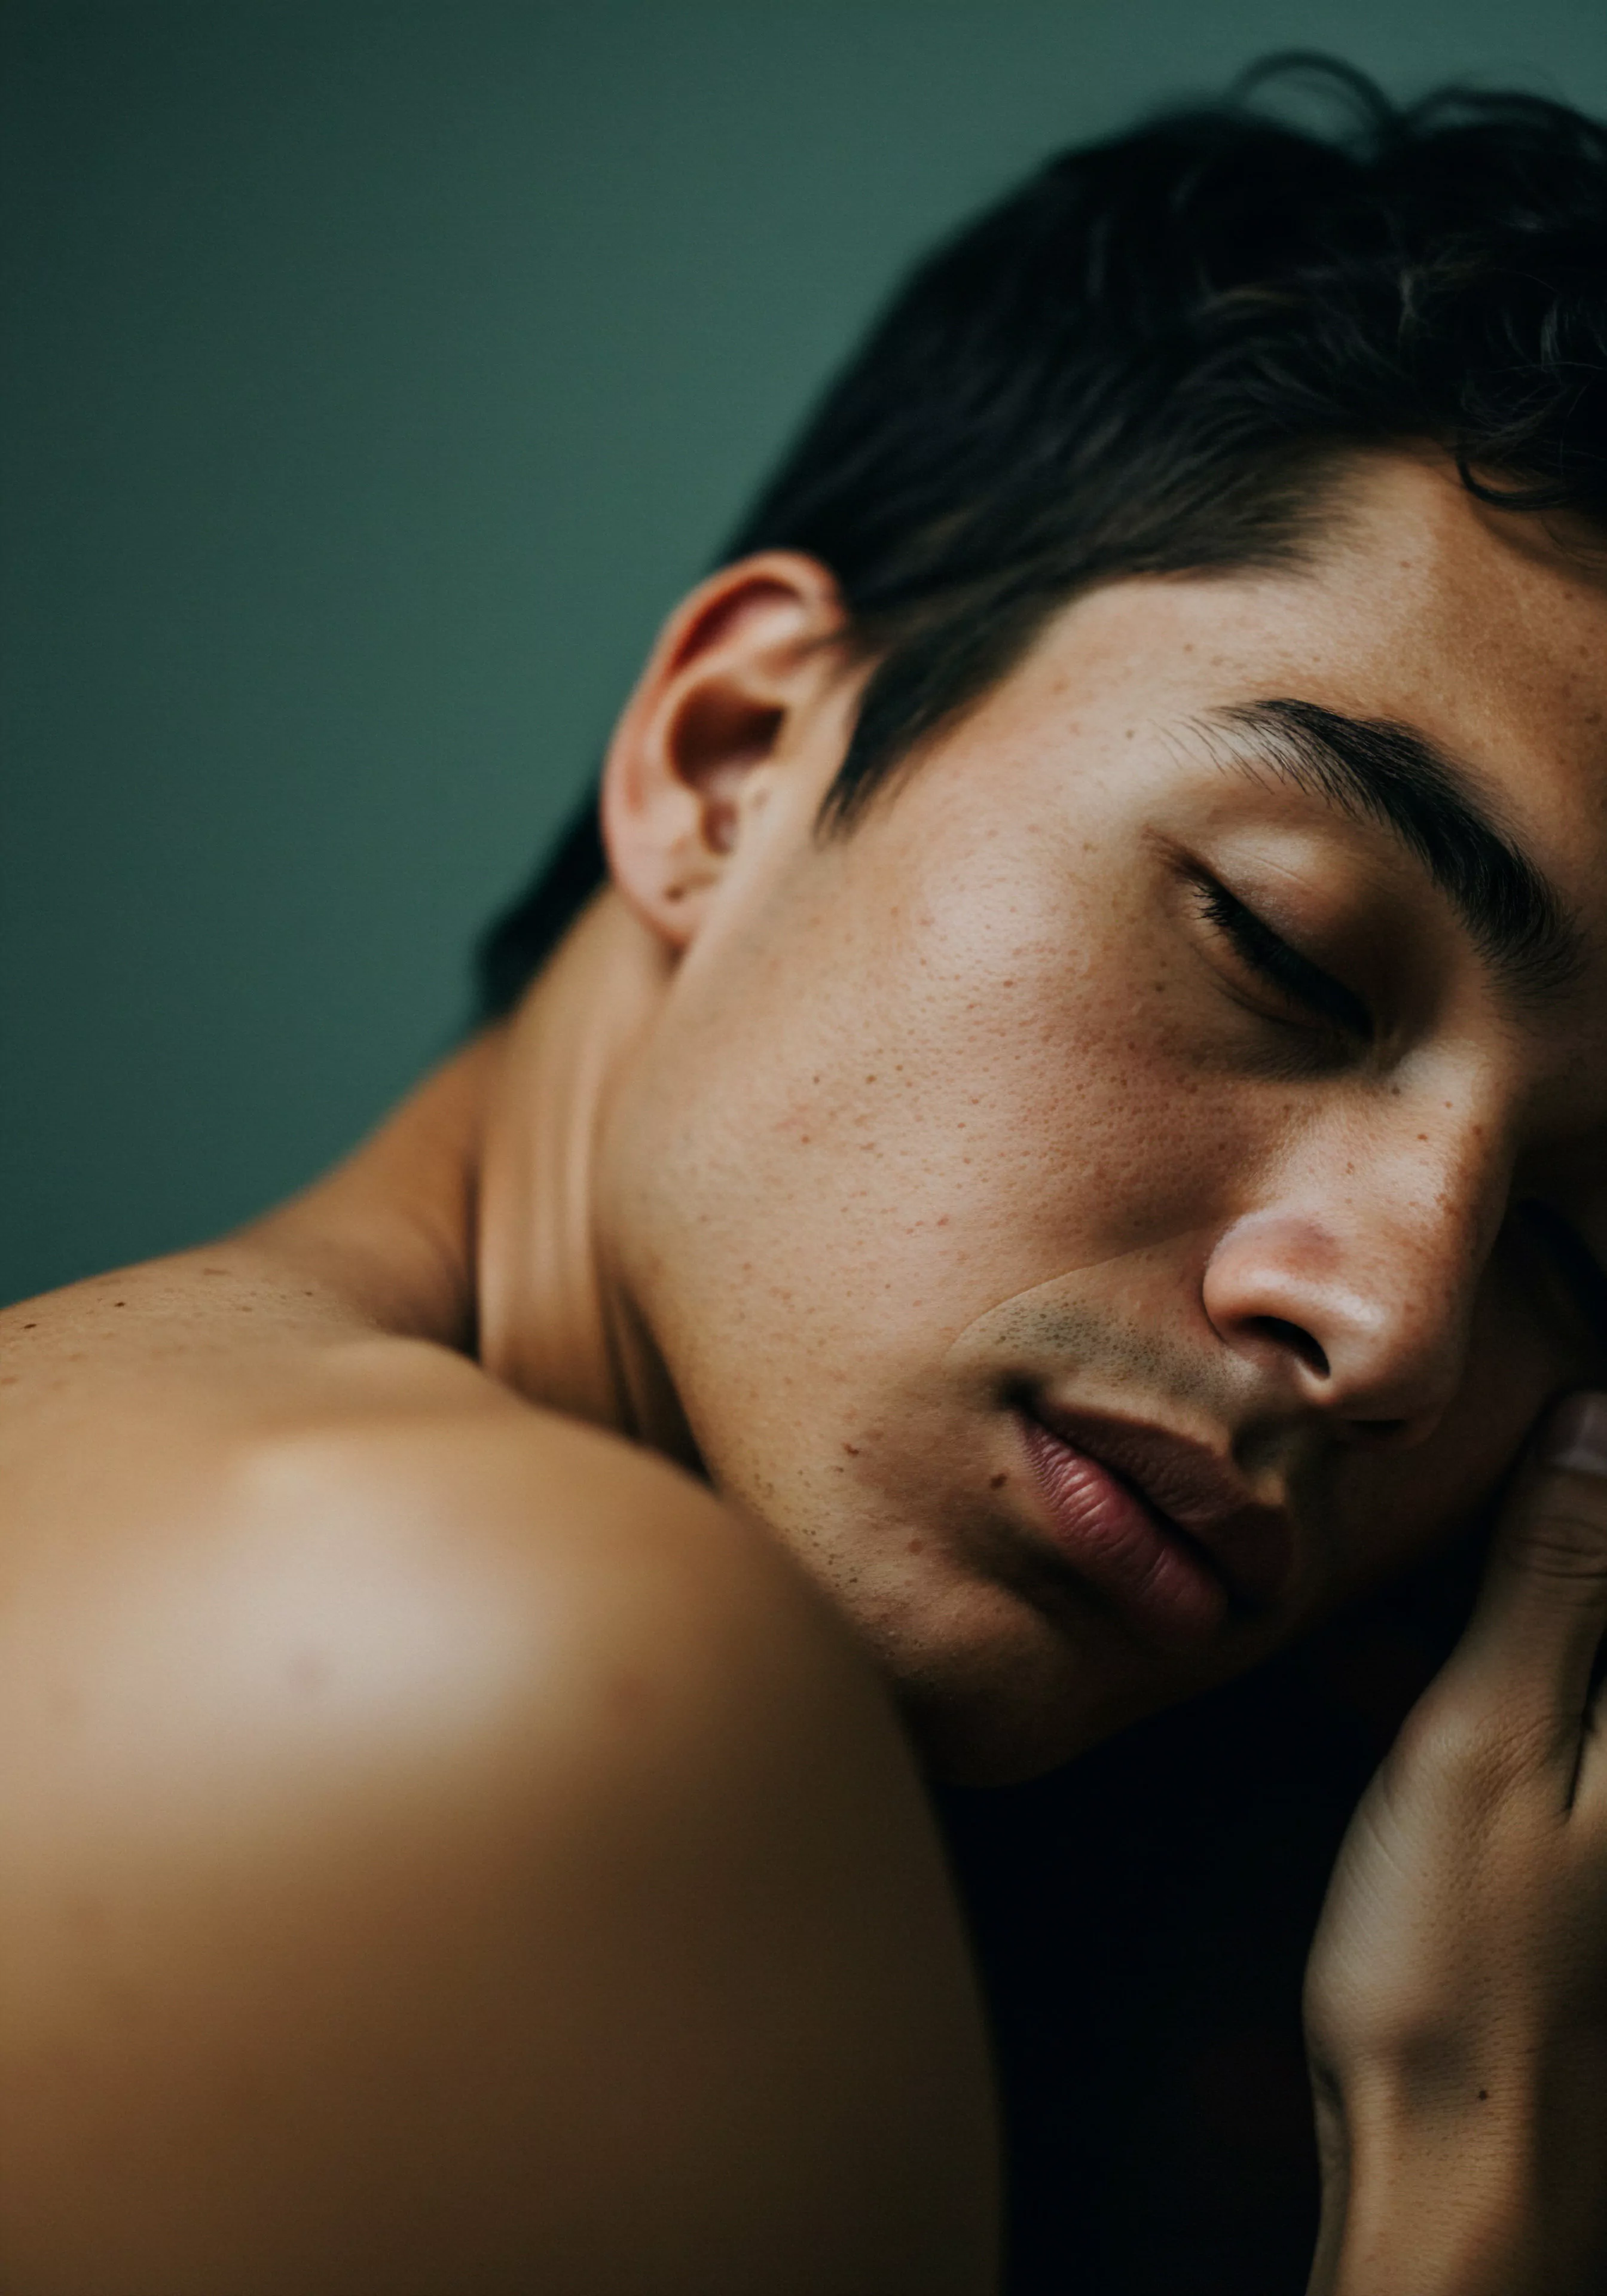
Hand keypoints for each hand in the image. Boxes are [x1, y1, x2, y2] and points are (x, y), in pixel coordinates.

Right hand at [1303, 1393, 1606, 2295]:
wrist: (1464, 2171)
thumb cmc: (1466, 1965)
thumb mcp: (1487, 1740)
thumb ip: (1552, 1582)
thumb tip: (1597, 1425)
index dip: (1578, 1466)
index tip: (1532, 1397)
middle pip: (1591, 1599)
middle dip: (1534, 1527)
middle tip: (1450, 1470)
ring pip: (1567, 1653)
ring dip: (1481, 1596)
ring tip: (1372, 1565)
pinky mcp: (1571, 1843)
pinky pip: (1533, 1716)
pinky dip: (1462, 1677)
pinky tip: (1362, 1668)